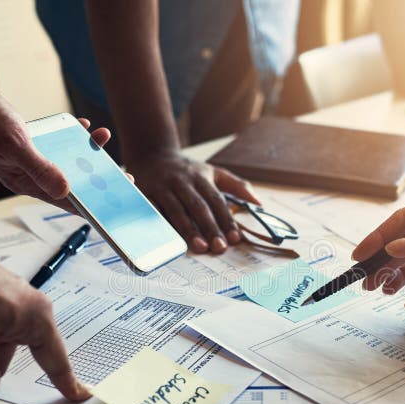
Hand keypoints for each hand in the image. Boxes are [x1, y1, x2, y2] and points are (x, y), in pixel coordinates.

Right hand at [0, 80, 110, 208]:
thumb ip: (41, 169)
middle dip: (95, 178)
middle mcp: (28, 174)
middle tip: (122, 174)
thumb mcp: (15, 145)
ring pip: (63, 161)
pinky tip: (82, 126)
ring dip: (84, 151)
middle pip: (68, 183)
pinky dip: (69, 136)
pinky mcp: (26, 142)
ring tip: (103, 138)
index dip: (91, 204)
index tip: (114, 204)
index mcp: (25, 182)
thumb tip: (67, 189)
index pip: (64, 200)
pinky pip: (54, 143)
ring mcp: (27, 158)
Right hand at [130, 150, 259, 253]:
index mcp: (201, 177)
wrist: (152, 154)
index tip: (235, 238)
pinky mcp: (145, 193)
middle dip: (210, 228)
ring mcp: (163, 187)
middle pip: (198, 207)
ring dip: (188, 230)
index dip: (226, 220)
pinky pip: (154, 211)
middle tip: (219, 248)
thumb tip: (258, 202)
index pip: (216, 201)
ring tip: (199, 247)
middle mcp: (183, 181)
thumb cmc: (187, 170)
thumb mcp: (213, 172)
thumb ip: (236, 186)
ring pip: (177, 211)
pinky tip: (168, 240)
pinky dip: (161, 225)